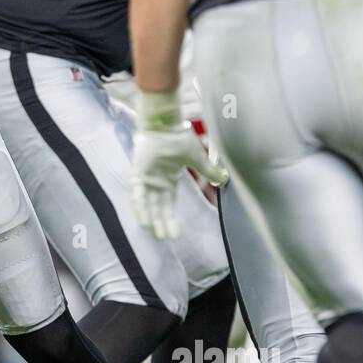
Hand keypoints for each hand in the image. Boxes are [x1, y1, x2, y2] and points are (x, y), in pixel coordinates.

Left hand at [131, 124, 227, 240]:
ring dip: (150, 220)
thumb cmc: (178, 137)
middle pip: (158, 209)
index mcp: (168, 181)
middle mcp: (156, 184)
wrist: (165, 124)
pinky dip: (140, 208)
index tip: (177, 235)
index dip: (171, 220)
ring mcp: (146, 180)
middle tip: (166, 238)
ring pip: (147, 206)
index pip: (168, 206)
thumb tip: (224, 179)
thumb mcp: (196, 158)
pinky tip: (144, 222)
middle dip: (162, 224)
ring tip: (156, 235)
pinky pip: (138, 195)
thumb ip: (208, 171)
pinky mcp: (138, 175)